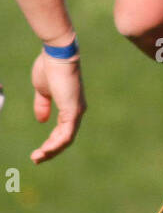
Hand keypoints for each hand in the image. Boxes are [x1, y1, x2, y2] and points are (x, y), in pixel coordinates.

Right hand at [29, 49, 85, 163]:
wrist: (57, 54)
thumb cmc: (50, 67)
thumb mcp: (42, 90)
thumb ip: (43, 105)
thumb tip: (42, 120)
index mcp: (70, 106)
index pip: (63, 130)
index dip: (51, 142)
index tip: (39, 150)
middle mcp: (77, 110)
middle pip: (66, 138)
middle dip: (51, 150)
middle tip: (37, 158)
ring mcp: (76, 111)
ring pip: (66, 139)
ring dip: (52, 150)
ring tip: (38, 157)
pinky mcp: (73, 110)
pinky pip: (66, 134)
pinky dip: (56, 144)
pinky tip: (46, 150)